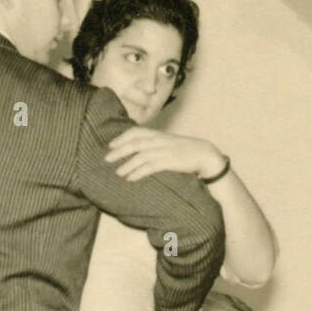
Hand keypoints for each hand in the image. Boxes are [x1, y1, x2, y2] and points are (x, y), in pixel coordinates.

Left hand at [105, 128, 225, 181]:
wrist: (204, 154)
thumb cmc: (185, 150)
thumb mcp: (168, 142)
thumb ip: (154, 143)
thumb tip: (139, 150)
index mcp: (158, 134)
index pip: (136, 132)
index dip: (122, 137)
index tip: (110, 144)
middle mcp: (159, 141)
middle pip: (134, 143)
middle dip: (119, 151)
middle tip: (107, 159)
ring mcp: (164, 151)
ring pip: (140, 156)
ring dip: (127, 165)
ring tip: (118, 172)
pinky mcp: (169, 162)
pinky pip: (149, 168)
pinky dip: (138, 173)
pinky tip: (130, 178)